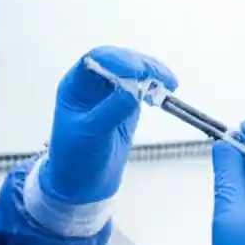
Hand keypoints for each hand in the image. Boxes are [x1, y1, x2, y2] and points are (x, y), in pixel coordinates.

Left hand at [40, 46, 176, 204]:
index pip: (96, 60)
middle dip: (141, 65)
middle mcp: (91, 85)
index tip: (137, 71)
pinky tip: (165, 91)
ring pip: (134, 71)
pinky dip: (156, 86)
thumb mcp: (91, 134)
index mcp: (74, 87)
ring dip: (152, 73)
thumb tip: (134, 88)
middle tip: (161, 77)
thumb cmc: (76, 160)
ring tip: (169, 83)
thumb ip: (112, 110)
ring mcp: (110, 93)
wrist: (83, 184)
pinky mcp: (126, 104)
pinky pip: (143, 87)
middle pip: (119, 61)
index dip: (118, 60)